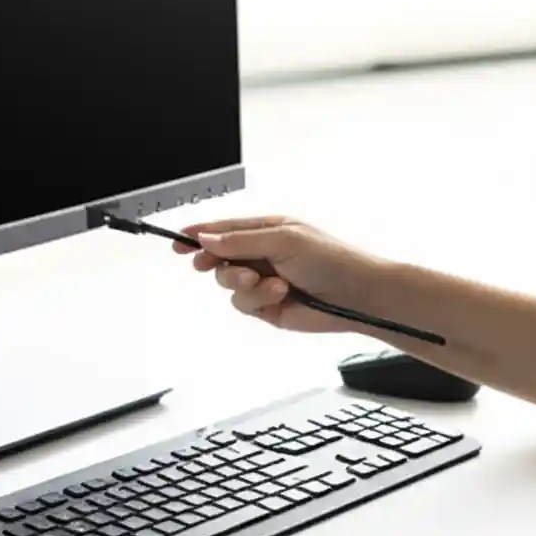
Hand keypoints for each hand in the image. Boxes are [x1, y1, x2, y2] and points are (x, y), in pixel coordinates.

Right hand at [175, 215, 388, 332]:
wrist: (357, 296)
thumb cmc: (331, 259)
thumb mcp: (282, 240)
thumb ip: (241, 241)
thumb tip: (206, 238)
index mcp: (266, 230)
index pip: (223, 229)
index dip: (198, 234)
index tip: (177, 240)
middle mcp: (261, 255)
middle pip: (218, 257)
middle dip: (214, 261)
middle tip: (207, 263)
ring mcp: (262, 281)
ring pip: (227, 284)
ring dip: (242, 283)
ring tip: (267, 282)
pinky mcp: (267, 307)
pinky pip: (243, 304)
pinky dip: (258, 299)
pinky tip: (279, 294)